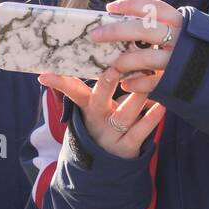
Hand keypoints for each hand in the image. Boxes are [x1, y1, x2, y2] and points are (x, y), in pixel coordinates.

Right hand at [38, 66, 164, 158]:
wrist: (108, 164)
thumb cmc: (106, 121)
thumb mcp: (95, 105)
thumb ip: (98, 82)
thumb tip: (105, 44)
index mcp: (88, 105)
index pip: (70, 90)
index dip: (58, 82)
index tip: (45, 74)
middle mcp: (98, 117)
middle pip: (99, 98)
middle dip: (106, 83)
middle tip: (114, 68)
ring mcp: (112, 133)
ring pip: (124, 114)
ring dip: (137, 96)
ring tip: (149, 78)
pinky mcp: (128, 146)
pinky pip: (141, 132)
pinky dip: (152, 118)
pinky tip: (163, 105)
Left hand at [89, 0, 184, 97]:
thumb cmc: (199, 53)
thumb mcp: (187, 34)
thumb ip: (163, 29)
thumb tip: (127, 23)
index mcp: (182, 23)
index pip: (154, 7)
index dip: (131, 5)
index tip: (109, 7)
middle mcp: (181, 39)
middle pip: (143, 29)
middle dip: (115, 31)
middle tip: (94, 35)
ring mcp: (179, 61)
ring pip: (145, 57)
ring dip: (124, 61)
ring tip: (111, 65)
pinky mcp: (179, 82)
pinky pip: (151, 83)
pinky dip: (136, 84)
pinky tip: (126, 84)